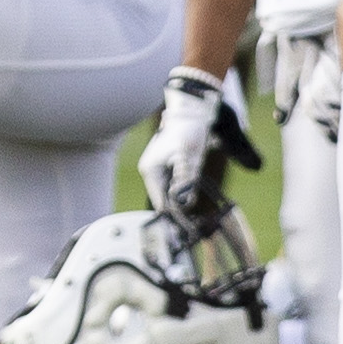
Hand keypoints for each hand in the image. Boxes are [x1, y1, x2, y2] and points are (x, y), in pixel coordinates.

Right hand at [137, 78, 218, 211]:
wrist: (190, 114)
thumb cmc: (186, 132)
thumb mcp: (187, 156)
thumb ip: (185, 179)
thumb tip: (183, 202)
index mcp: (150, 171)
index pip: (160, 202)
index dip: (172, 216)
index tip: (184, 228)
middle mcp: (152, 173)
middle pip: (164, 200)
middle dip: (178, 208)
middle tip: (190, 220)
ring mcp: (160, 170)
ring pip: (172, 194)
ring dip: (183, 197)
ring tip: (192, 193)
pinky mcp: (170, 168)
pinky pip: (177, 186)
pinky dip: (185, 189)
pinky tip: (190, 184)